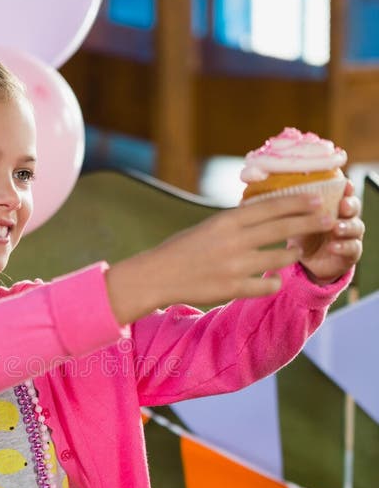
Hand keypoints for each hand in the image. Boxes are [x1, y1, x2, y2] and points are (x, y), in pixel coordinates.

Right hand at [106, 193, 336, 323]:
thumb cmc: (182, 249)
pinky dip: (273, 281)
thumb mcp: (208, 226)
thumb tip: (263, 212)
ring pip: (279, 257)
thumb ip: (235, 222)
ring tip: (296, 252)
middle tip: (329, 220)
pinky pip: (266, 285)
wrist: (157, 276)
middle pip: (281, 228)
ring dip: (292, 254)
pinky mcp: (232, 288)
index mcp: (226, 221)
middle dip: (309, 223)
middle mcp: (233, 241)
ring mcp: (234, 265)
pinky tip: (274, 280)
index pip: (270, 207)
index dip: (297, 202)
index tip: (316, 198)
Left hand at [289, 180, 364, 283]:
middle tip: (343, 205)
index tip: (345, 185)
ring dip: (347, 226)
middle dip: (350, 205)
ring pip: (356, 227)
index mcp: (335, 206)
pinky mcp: (351, 253)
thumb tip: (283, 195)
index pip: (345, 193)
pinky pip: (352, 248)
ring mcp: (351, 235)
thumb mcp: (298, 221)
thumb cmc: (304, 236)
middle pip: (354, 208)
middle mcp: (346, 218)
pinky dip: (343, 246)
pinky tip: (332, 247)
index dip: (347, 189)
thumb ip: (297, 209)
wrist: (307, 262)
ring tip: (336, 228)